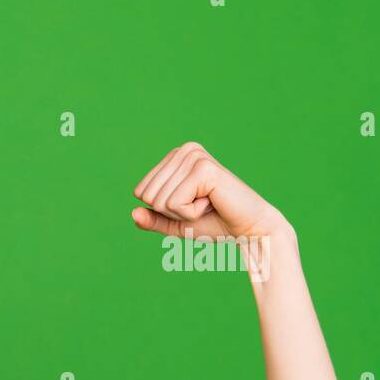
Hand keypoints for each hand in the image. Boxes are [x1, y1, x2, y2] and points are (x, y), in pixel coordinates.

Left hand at [131, 142, 288, 239]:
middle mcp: (184, 150)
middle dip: (172, 211)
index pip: (141, 191)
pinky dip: (191, 213)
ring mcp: (195, 156)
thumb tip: (132, 213)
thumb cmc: (213, 223)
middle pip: (149, 196)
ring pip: (160, 200)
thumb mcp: (174, 223)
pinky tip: (212, 202)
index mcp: (175, 157)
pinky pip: (175, 203)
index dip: (163, 209)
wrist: (247, 229)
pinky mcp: (204, 168)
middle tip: (200, 206)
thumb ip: (153, 219)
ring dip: (182, 212)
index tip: (190, 204)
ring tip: (207, 203)